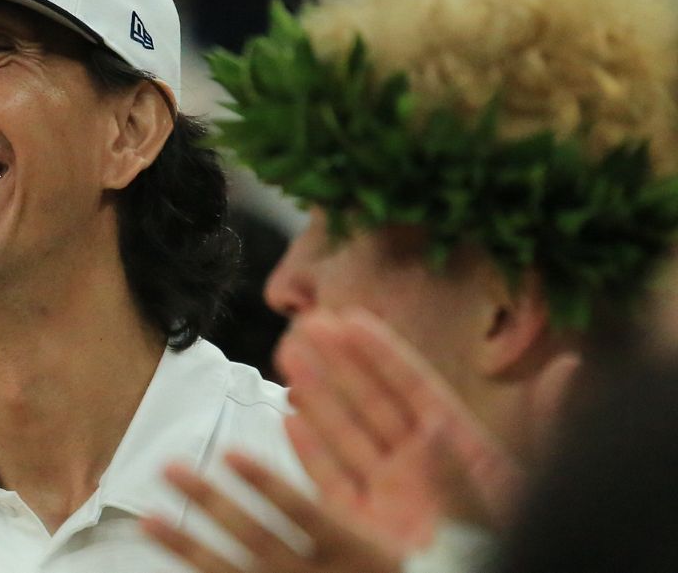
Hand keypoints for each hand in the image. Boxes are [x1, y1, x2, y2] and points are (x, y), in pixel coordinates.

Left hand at [141, 452, 398, 572]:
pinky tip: (166, 548)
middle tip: (169, 467)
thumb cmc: (388, 563)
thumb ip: (345, 478)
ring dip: (185, 544)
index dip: (268, 483)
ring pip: (232, 572)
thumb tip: (296, 417)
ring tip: (147, 519)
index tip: (230, 453)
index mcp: (362, 551)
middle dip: (211, 502)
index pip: (308, 513)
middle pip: (258, 540)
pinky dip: (194, 566)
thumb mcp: (384, 527)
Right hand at [276, 309, 524, 542]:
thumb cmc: (517, 538)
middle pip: (371, 403)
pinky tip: (291, 421)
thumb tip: (567, 368)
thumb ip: (548, 423)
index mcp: (459, 448)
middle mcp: (417, 466)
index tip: (353, 318)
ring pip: (344, 435)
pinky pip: (330, 483)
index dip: (383, 353)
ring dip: (316, 395)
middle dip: (338, 363)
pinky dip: (309, 452)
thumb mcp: (539, 476)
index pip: (414, 388)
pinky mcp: (361, 527)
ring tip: (290, 358)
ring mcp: (387, 496)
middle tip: (310, 325)